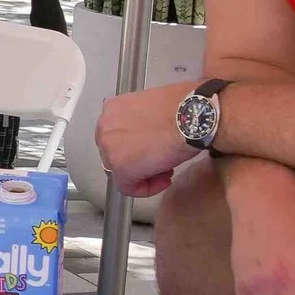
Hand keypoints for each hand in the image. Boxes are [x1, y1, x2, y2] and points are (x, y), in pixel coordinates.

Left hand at [95, 80, 201, 196]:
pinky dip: (146, 188)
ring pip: (121, 171)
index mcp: (112, 109)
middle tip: (162, 159)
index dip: (136, 145)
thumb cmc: (181, 108)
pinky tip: (165, 181)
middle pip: (117, 153)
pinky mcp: (121, 169)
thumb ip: (141, 120)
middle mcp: (104, 127)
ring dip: (144, 173)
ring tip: (167, 169)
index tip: (155, 148)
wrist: (190, 118)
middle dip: (139, 160)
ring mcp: (109, 149)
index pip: (117, 136)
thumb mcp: (153, 105)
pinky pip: (127, 187)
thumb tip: (148, 133)